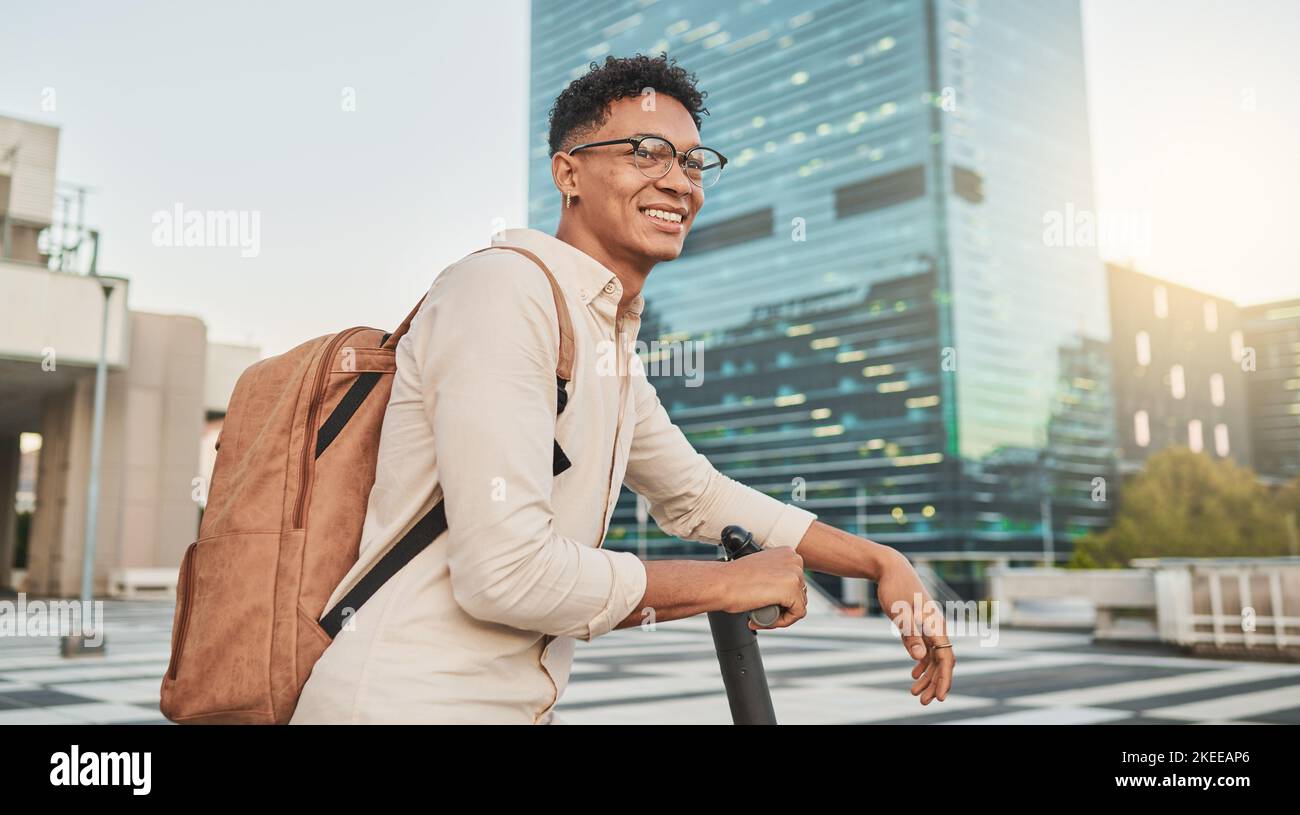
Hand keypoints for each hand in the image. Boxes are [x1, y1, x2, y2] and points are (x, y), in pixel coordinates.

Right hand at [719, 546, 807, 630]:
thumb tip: (779, 586)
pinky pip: (797, 614)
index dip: (781, 596)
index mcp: (787, 552)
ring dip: (781, 615)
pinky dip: (783, 622)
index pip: (794, 580)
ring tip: (761, 616)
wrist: (721, 583)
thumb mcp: (759, 569)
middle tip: (762, 612)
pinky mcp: (793, 590)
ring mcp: (795, 574)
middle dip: (782, 606)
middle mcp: (794, 559)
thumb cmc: (732, 578)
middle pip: (799, 593)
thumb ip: (774, 573)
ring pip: (798, 605)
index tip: (764, 602)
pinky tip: (765, 620)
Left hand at [876, 554, 954, 704]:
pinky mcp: (919, 624)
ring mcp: (928, 626)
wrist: (891, 568)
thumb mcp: (899, 612)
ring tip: (915, 694)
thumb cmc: (895, 588)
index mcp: (935, 626)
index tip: (940, 697)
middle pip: (940, 662)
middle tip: (922, 702)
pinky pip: (925, 649)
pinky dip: (921, 663)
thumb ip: (910, 635)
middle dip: (934, 683)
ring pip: (933, 657)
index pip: (946, 658)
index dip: (944, 679)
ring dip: (927, 676)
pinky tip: (914, 674)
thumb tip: (919, 657)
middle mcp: (936, 628)